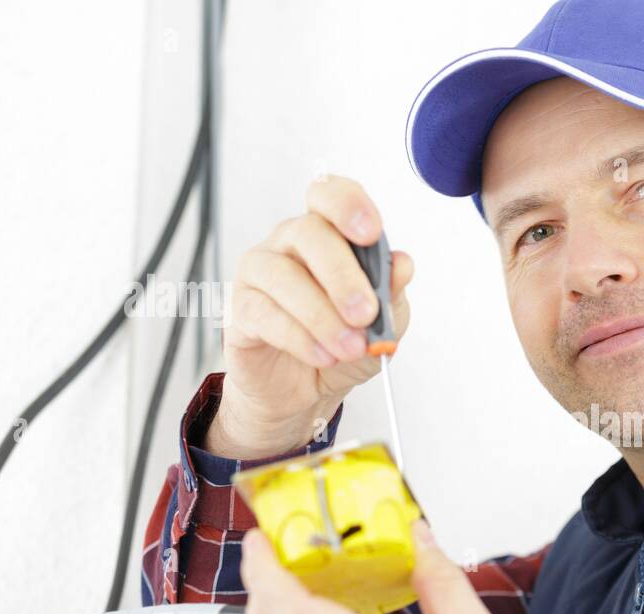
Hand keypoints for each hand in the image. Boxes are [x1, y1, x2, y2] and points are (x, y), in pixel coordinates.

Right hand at [212, 175, 414, 456]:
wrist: (309, 389)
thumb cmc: (345, 343)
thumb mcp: (384, 321)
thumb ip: (392, 291)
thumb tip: (402, 263)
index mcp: (329, 233)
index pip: (330, 195)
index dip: (348, 205)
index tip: (371, 234)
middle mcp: (290, 243)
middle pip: (309, 233)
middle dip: (342, 275)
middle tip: (366, 314)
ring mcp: (261, 272)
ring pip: (284, 276)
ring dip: (323, 316)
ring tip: (350, 348)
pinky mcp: (241, 308)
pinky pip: (265, 313)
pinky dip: (300, 338)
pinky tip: (323, 355)